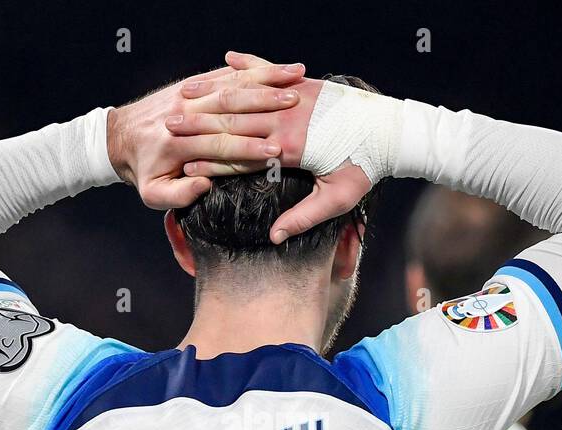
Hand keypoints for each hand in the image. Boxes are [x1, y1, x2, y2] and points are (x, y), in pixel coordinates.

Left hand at [106, 59, 305, 209]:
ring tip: (296, 80)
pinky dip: (255, 70)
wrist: (118, 136)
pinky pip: (228, 74)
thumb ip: (178, 194)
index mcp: (179, 143)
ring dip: (267, 80)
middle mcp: (186, 112)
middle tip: (296, 108)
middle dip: (267, 106)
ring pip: (233, 83)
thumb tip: (205, 184)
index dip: (250, 148)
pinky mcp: (195, 84)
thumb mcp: (153, 193)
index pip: (221, 144)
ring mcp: (190, 94)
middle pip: (233, 106)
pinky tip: (280, 69)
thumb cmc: (143, 170)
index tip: (277, 151)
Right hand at [168, 51, 373, 243]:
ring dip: (215, 94)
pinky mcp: (306, 83)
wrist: (392, 132)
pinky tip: (227, 59)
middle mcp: (289, 120)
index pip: (242, 156)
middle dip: (200, 125)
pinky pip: (271, 71)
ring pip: (248, 95)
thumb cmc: (365, 168)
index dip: (211, 161)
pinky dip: (249, 64)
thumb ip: (304, 216)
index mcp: (291, 149)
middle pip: (236, 123)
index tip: (184, 166)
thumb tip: (273, 237)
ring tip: (185, 94)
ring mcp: (296, 98)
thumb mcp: (338, 199)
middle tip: (169, 127)